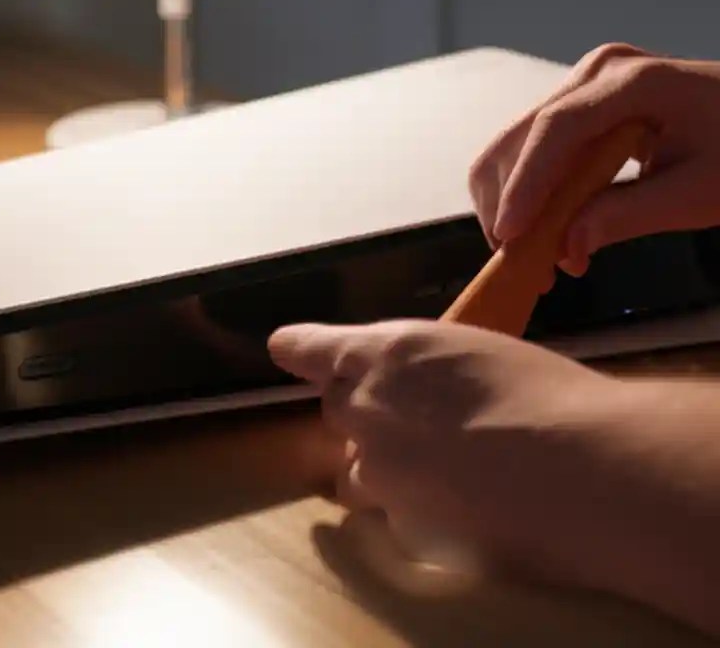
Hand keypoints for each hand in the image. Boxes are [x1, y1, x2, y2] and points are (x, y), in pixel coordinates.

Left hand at [268, 319, 719, 635]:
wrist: (584, 467)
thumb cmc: (552, 397)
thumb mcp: (482, 355)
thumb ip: (434, 372)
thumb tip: (429, 391)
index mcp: (387, 351)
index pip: (310, 348)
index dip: (300, 350)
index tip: (286, 350)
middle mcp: (367, 407)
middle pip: (338, 411)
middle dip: (367, 416)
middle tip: (424, 423)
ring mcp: (378, 469)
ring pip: (360, 470)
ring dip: (387, 469)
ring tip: (450, 470)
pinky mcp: (399, 521)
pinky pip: (395, 515)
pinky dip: (421, 512)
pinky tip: (469, 508)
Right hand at [468, 42, 719, 275]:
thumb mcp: (700, 193)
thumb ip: (630, 215)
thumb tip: (567, 248)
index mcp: (634, 82)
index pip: (556, 128)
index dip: (526, 183)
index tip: (509, 234)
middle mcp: (595, 74)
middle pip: (519, 137)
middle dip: (509, 204)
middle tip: (524, 265)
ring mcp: (581, 89)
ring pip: (511, 148)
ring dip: (508, 204)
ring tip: (535, 257)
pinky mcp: (574, 109)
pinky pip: (528, 152)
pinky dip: (523, 196)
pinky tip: (541, 233)